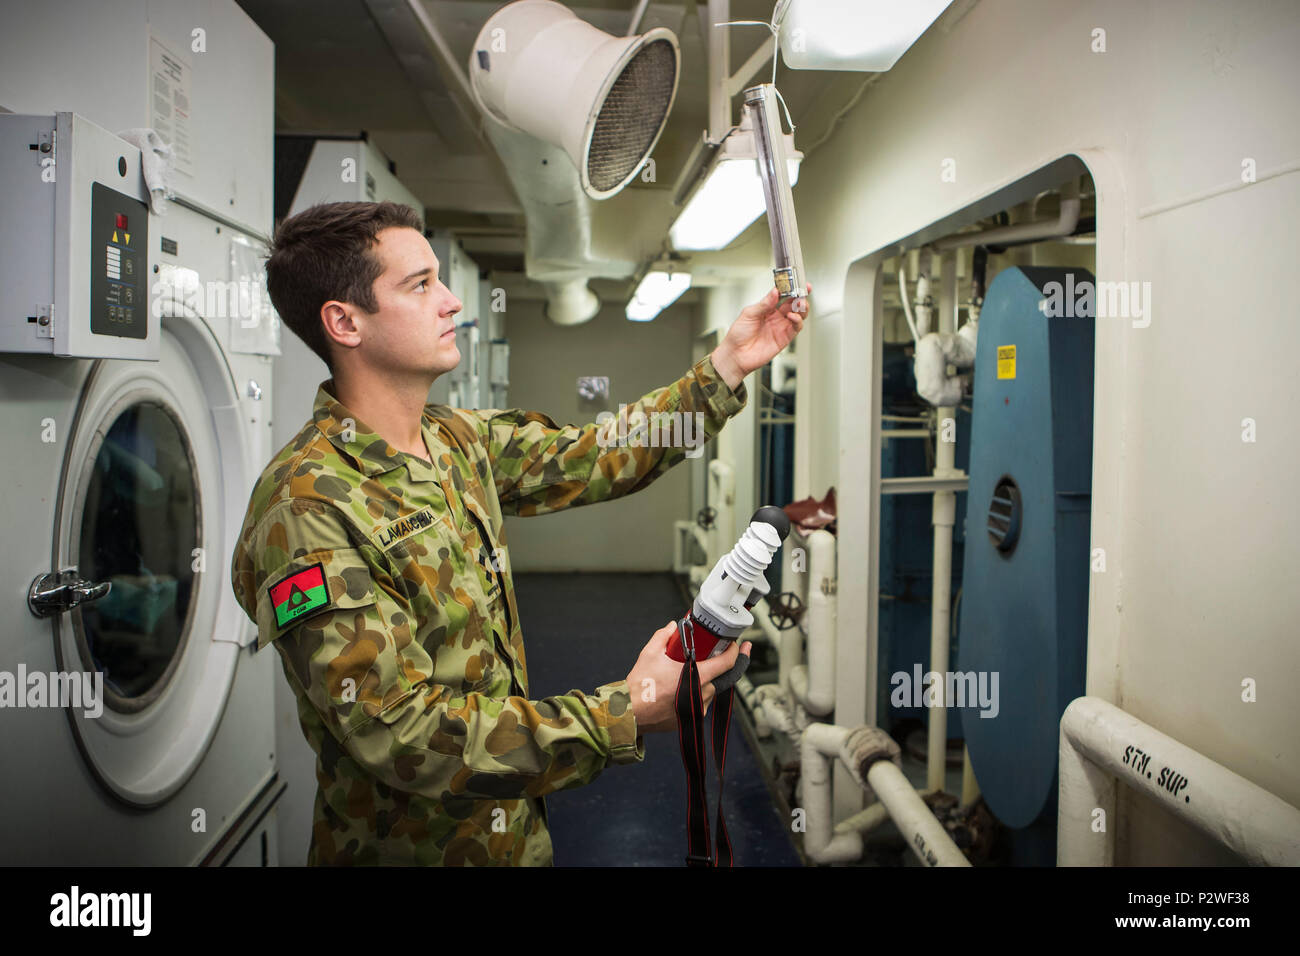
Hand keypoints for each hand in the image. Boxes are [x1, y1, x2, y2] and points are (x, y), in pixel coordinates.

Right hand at [626, 621, 751, 733]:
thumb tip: (673, 626)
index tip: (736, 644)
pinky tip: (688, 685)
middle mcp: (701, 694)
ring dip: (711, 678)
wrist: (630, 714)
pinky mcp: (692, 719)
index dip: (735, 652)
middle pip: (725, 677)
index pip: (726, 663)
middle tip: (734, 652)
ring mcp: (698, 708)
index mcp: (696, 677)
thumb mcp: (650, 653)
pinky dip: (700, 691)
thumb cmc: (640, 686)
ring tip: (699, 668)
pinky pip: (703, 702)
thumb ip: (664, 636)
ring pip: (713, 690)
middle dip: (731, 664)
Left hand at [712, 282, 811, 387]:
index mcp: (767, 309)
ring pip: (799, 314)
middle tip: (803, 289)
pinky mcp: (784, 338)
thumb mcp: (749, 313)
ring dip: (802, 307)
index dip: (790, 288)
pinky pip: (796, 327)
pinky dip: (797, 320)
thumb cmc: (738, 335)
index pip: (782, 295)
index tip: (795, 281)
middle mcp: (776, 317)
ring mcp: (781, 327)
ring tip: (799, 302)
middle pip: (794, 303)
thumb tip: (775, 292)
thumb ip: (764, 303)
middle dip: (800, 295)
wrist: (736, 355)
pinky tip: (792, 316)